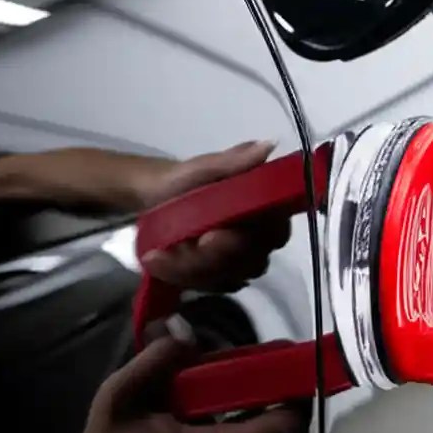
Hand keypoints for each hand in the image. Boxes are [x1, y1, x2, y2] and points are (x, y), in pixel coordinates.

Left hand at [139, 140, 292, 292]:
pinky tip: (156, 261)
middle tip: (180, 245)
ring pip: (226, 277)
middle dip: (212, 258)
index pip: (276, 234)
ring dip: (191, 268)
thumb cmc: (186, 180)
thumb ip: (235, 162)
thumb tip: (267, 147)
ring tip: (157, 252)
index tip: (211, 235)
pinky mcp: (218, 276)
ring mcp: (239, 262)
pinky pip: (207, 285)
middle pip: (250, 262)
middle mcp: (259, 240)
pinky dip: (179, 276)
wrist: (156, 197)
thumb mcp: (204, 167)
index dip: (248, 240)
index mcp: (264, 210)